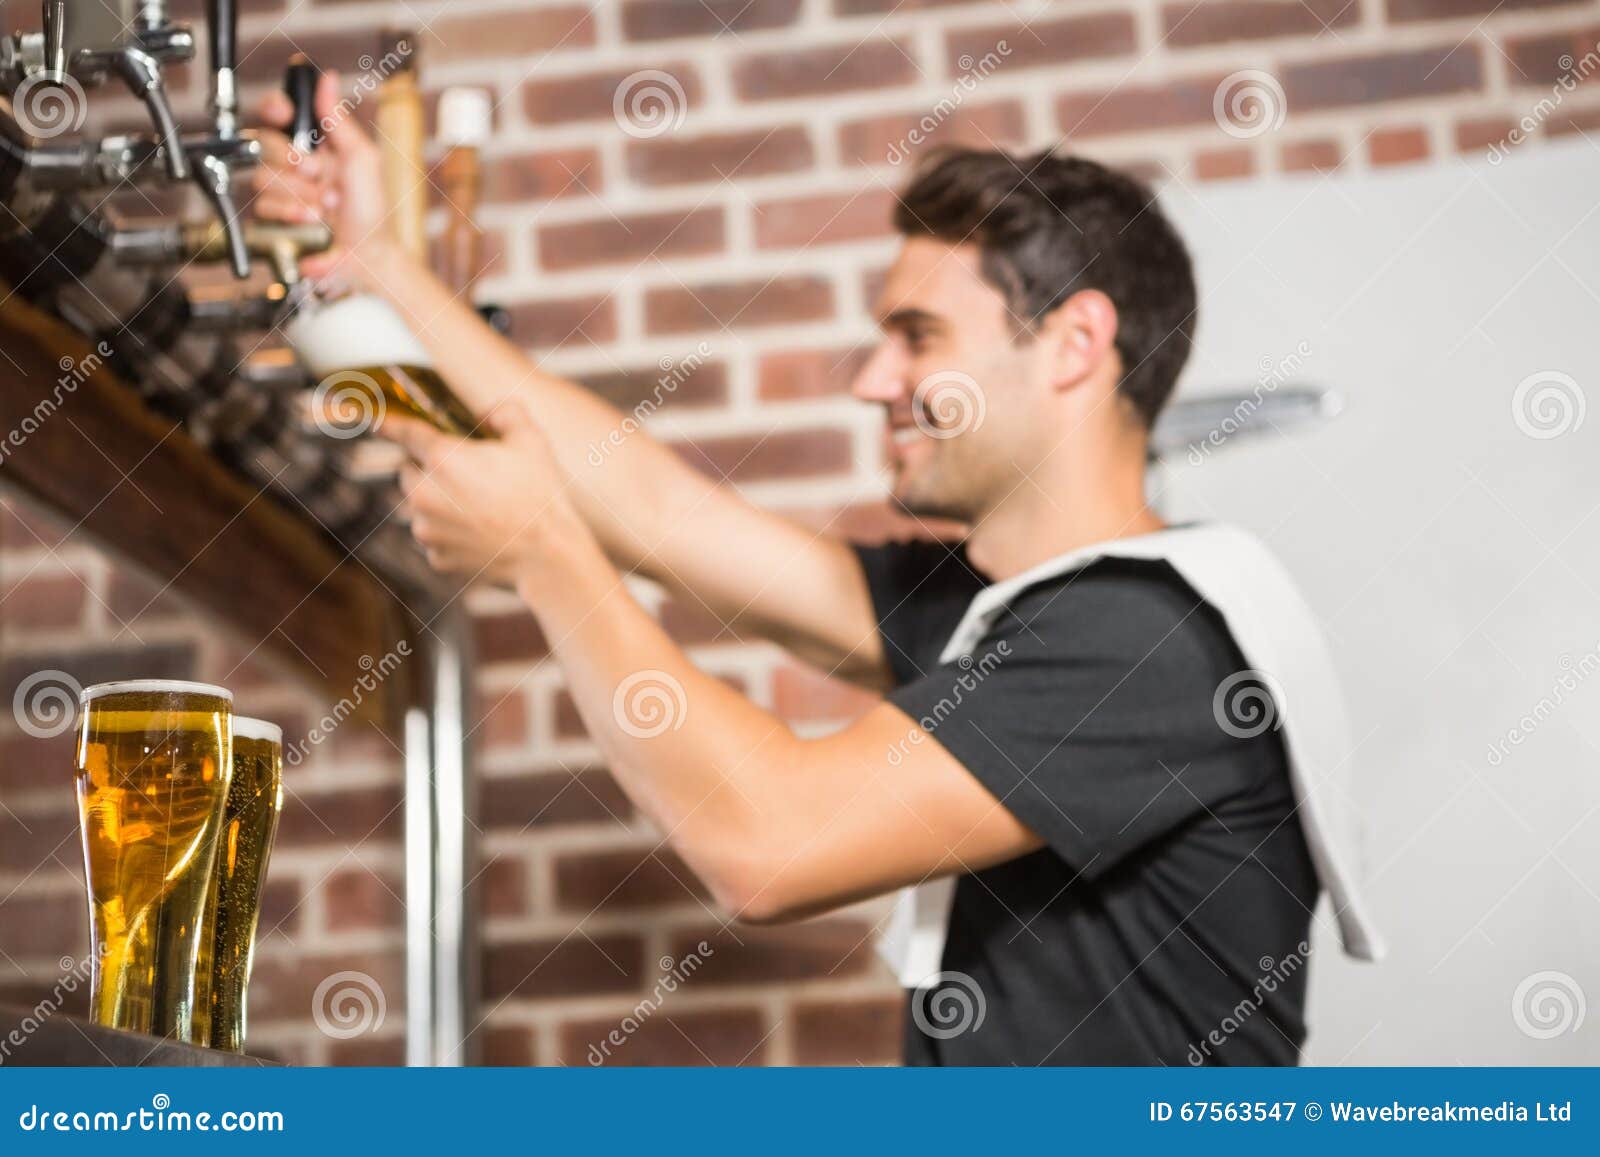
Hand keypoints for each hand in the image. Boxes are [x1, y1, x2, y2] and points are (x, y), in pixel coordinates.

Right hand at [249, 70, 391, 282]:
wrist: (368, 256)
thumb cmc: (371, 211)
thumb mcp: (362, 159)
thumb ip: (339, 120)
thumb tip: (327, 79)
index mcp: (315, 143)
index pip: (278, 113)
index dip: (275, 108)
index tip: (284, 113)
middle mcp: (294, 164)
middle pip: (264, 143)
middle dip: (295, 162)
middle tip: (320, 175)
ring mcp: (282, 191)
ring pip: (263, 177)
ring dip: (298, 193)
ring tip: (325, 206)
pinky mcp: (273, 218)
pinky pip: (263, 207)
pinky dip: (290, 214)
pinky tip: (311, 221)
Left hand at [382, 398, 590, 585]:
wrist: (548, 557)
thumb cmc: (541, 496)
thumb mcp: (531, 441)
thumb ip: (505, 413)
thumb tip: (487, 411)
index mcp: (442, 457)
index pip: (404, 432)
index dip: (390, 423)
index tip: (375, 419)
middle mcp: (423, 493)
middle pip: (408, 471)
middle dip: (429, 468)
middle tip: (467, 473)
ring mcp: (427, 529)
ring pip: (419, 506)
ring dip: (437, 502)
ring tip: (479, 507)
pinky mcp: (436, 557)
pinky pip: (434, 536)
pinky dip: (449, 532)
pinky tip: (481, 532)